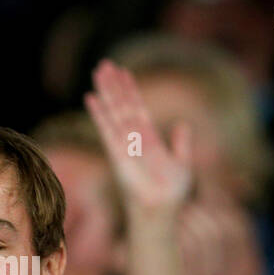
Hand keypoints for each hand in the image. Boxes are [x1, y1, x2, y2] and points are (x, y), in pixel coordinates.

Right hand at [85, 60, 191, 218]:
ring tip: (98, 70)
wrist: (162, 210)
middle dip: (114, 85)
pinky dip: (99, 113)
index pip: (138, 109)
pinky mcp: (117, 153)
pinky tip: (91, 97)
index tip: (123, 72)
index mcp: (148, 139)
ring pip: (115, 111)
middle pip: (123, 106)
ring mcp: (125, 145)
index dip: (131, 90)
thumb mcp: (182, 164)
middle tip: (104, 64)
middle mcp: (133, 139)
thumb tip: (182, 123)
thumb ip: (181, 144)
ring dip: (107, 91)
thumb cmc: (171, 193)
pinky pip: (107, 129)